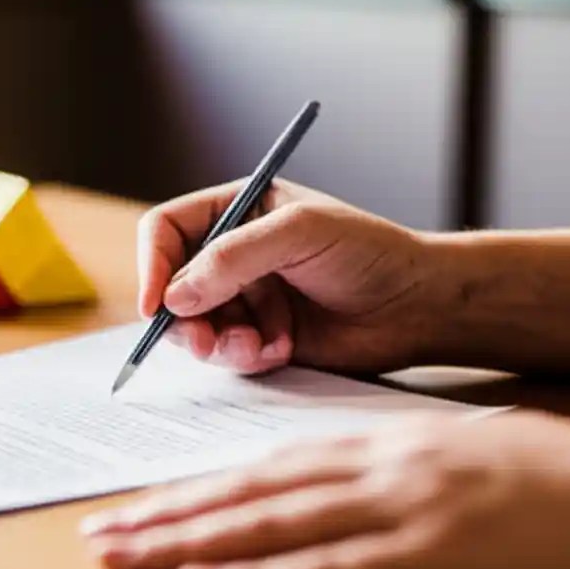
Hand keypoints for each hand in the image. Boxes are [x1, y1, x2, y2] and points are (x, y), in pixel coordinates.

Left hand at [82, 412, 569, 568]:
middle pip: (249, 493)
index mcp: (381, 445)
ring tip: (123, 558)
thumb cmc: (554, 479)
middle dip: (166, 515)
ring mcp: (402, 507)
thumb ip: (387, 473)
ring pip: (270, 525)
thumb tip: (328, 494)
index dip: (195, 489)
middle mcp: (377, 468)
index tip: (137, 506)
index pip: (265, 468)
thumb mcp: (456, 459)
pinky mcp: (434, 553)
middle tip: (98, 535)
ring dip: (187, 545)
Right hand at [138, 179, 443, 373]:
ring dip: (217, 343)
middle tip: (205, 341)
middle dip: (183, 318)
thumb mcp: (299, 234)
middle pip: (169, 286)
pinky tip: (280, 349)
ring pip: (193, 326)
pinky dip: (244, 357)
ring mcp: (241, 297)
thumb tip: (175, 295)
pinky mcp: (256, 336)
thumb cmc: (370, 253)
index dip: (152, 265)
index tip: (156, 303)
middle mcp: (230, 254)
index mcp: (234, 211)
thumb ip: (233, 258)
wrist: (417, 307)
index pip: (165, 231)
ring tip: (257, 345)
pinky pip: (224, 353)